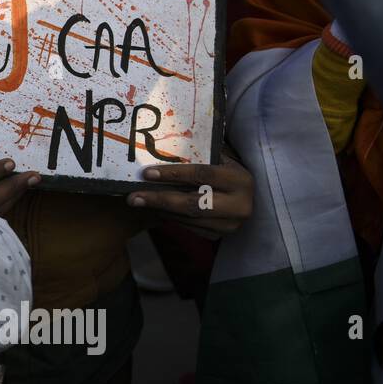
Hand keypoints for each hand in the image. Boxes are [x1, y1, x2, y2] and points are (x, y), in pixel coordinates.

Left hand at [126, 157, 253, 236]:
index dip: (174, 174)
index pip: (203, 175)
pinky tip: (155, 209)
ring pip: (188, 218)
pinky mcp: (220, 235)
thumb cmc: (228, 171)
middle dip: (160, 199)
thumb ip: (201, 156)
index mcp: (240, 180)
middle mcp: (239, 206)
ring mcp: (230, 225)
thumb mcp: (222, 160)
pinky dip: (170, 217)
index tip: (147, 173)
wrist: (249, 198)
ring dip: (160, 210)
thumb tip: (162, 148)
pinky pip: (189, 227)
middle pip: (193, 204)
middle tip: (134, 196)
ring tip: (139, 201)